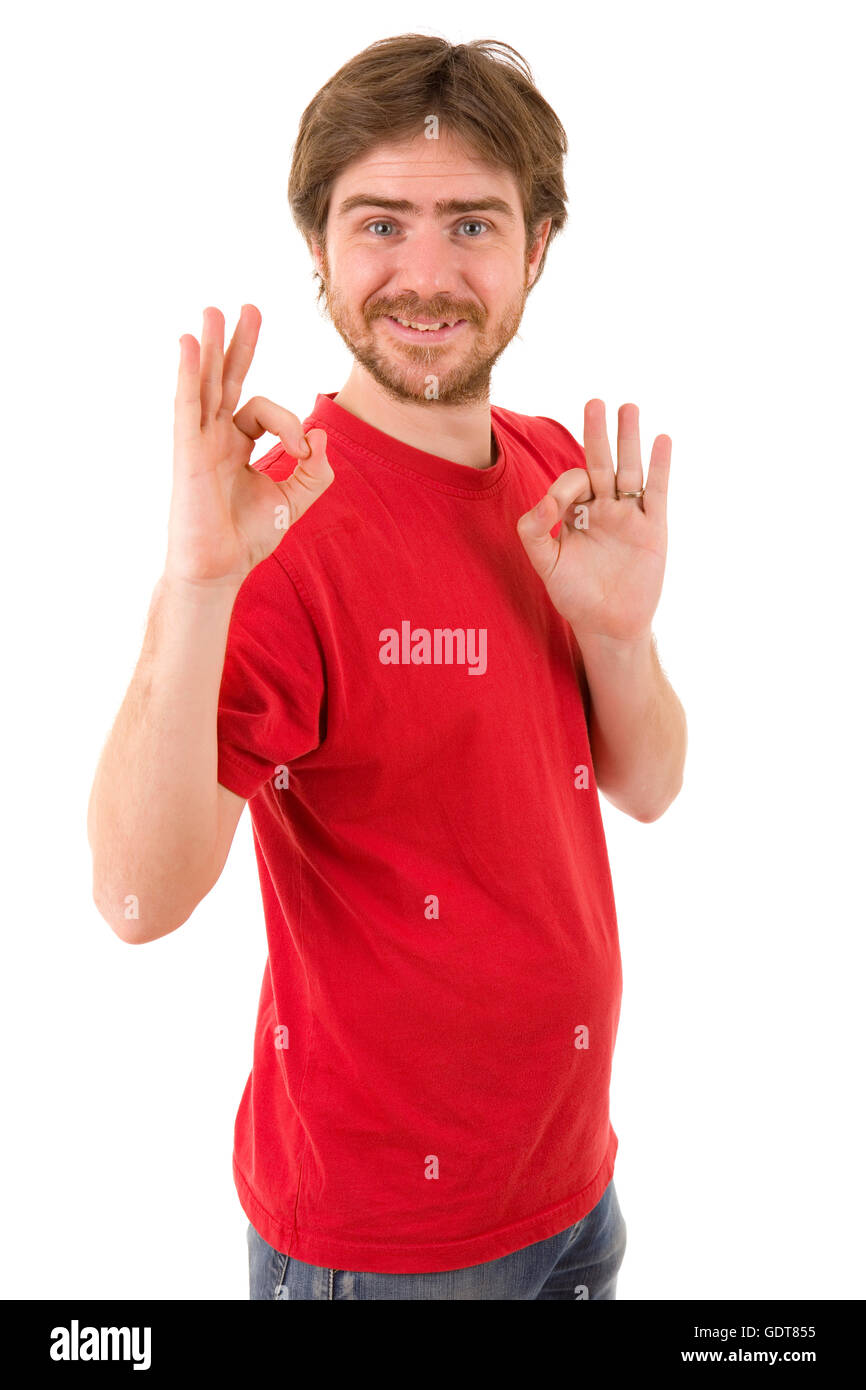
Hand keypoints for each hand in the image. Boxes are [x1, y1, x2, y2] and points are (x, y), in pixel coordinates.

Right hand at [165, 304, 333, 587]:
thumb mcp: (292, 502)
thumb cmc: (246, 539)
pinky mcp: (186, 452)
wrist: (218, 570)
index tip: (305, 454)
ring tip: (213, 312)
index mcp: (236, 444)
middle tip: (249, 308)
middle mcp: (214, 437)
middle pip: (227, 379)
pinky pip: (187, 405)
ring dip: (211, 347)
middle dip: (239, 344)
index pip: (265, 412)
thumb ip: (314, 472)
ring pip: (205, 384)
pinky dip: (189, 374)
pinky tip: (191, 344)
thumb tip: (321, 433)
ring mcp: (197, 441)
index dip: (291, 425)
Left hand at [516, 400, 670, 644]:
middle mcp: (603, 509)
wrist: (609, 625)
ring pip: (629, 470)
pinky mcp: (653, 528)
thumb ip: (534, 530)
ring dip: (629, 439)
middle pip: (601, 462)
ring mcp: (630, 516)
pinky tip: (662, 440)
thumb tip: (543, 500)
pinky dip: (660, 466)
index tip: (557, 504)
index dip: (565, 485)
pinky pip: (657, 491)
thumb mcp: (545, 563)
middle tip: (595, 402)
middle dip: (597, 433)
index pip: (572, 482)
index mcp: (575, 514)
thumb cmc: (575, 595)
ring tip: (628, 407)